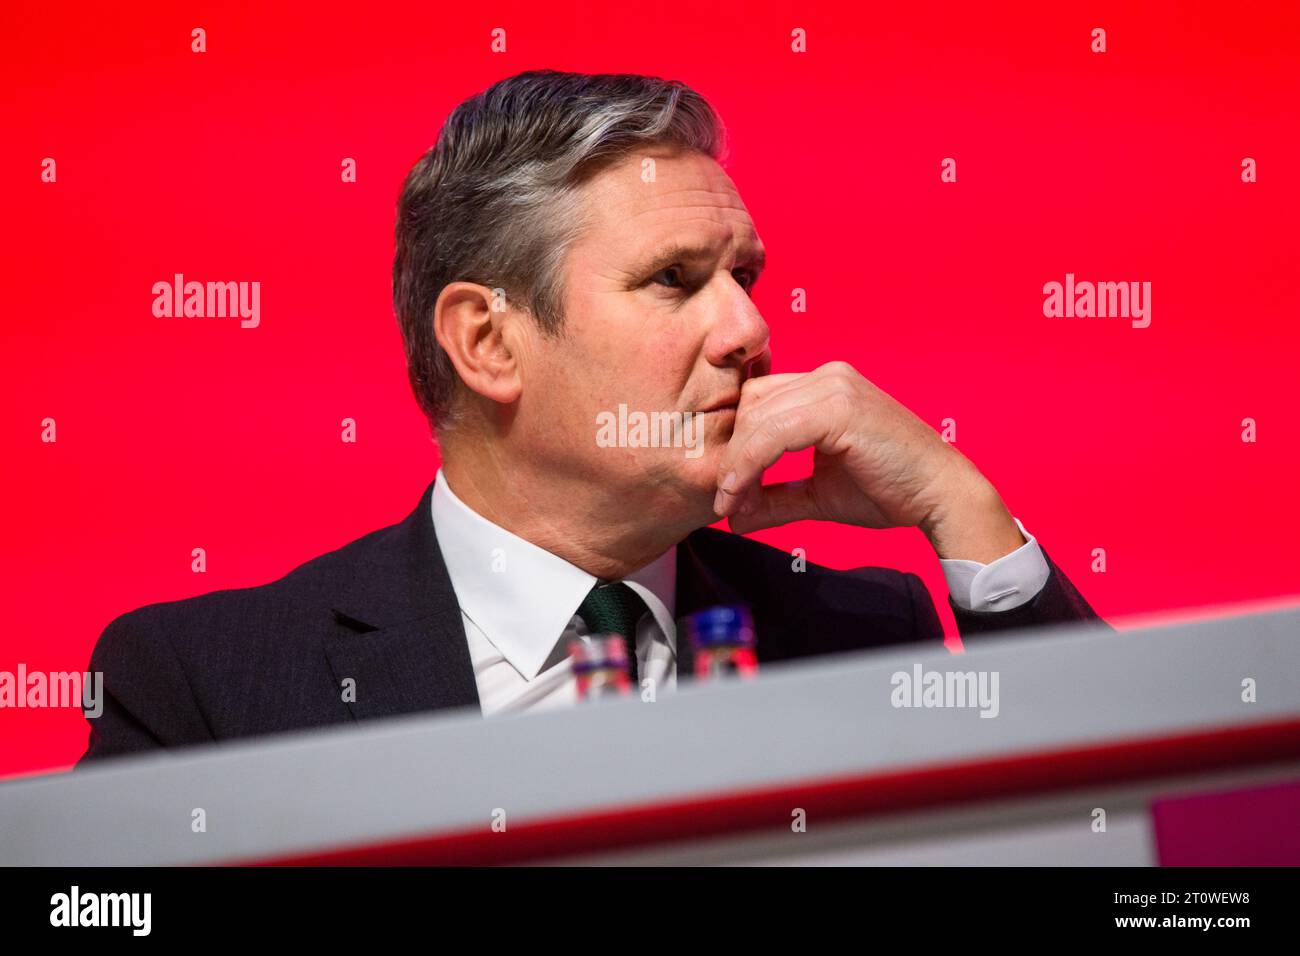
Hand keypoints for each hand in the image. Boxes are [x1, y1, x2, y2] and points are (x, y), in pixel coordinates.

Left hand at [713, 362, 1026, 562]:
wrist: (942, 496)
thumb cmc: (890, 491)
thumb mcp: (819, 494)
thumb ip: (775, 498)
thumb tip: (733, 516)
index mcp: (823, 387)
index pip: (757, 402)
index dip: (736, 446)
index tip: (727, 493)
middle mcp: (826, 377)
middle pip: (750, 406)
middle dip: (731, 457)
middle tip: (727, 504)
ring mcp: (833, 387)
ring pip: (756, 419)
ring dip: (736, 467)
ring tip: (733, 506)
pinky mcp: (838, 408)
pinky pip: (773, 433)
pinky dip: (749, 466)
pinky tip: (742, 496)